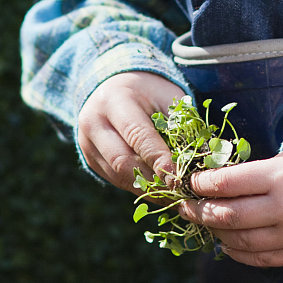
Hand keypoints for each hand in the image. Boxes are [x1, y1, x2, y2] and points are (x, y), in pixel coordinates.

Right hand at [77, 72, 184, 192]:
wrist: (115, 86)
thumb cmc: (148, 92)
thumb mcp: (166, 97)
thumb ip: (179, 124)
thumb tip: (196, 159)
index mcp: (114, 100)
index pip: (137, 135)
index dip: (159, 159)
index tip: (180, 178)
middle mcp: (93, 121)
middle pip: (122, 161)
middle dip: (153, 180)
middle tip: (179, 192)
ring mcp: (87, 142)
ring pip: (118, 175)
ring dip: (147, 189)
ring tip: (173, 196)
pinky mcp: (90, 158)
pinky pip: (115, 179)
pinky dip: (139, 188)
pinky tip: (159, 191)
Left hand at [182, 150, 282, 267]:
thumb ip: (253, 171)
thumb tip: (213, 180)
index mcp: (280, 177)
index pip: (226, 183)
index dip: (201, 184)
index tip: (190, 183)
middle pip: (227, 215)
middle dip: (199, 211)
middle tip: (185, 207)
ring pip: (239, 240)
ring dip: (215, 233)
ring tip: (204, 224)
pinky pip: (258, 259)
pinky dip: (236, 253)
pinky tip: (225, 244)